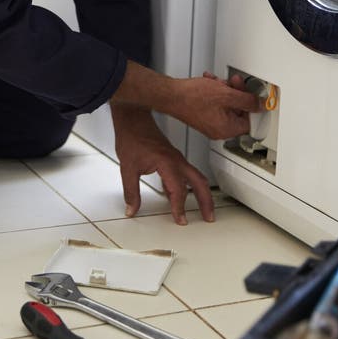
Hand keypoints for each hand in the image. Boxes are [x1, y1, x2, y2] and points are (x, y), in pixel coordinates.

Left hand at [111, 103, 213, 225]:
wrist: (133, 119)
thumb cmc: (133, 136)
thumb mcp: (128, 167)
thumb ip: (131, 191)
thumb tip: (132, 208)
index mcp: (168, 163)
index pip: (178, 190)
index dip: (180, 207)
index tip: (181, 220)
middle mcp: (176, 160)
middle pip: (199, 183)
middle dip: (206, 202)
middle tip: (209, 217)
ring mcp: (177, 158)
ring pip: (196, 177)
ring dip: (202, 194)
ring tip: (204, 209)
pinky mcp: (173, 156)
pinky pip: (186, 174)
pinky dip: (188, 186)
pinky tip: (178, 194)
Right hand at [168, 70, 257, 139]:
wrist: (171, 94)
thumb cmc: (193, 97)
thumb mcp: (227, 94)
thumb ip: (247, 100)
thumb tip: (260, 105)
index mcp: (227, 129)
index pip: (249, 120)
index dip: (251, 104)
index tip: (251, 94)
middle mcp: (218, 130)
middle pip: (237, 111)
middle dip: (236, 93)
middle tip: (234, 82)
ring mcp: (210, 123)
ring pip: (226, 105)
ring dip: (225, 90)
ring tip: (218, 81)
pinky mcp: (202, 115)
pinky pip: (215, 104)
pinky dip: (215, 92)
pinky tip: (210, 82)